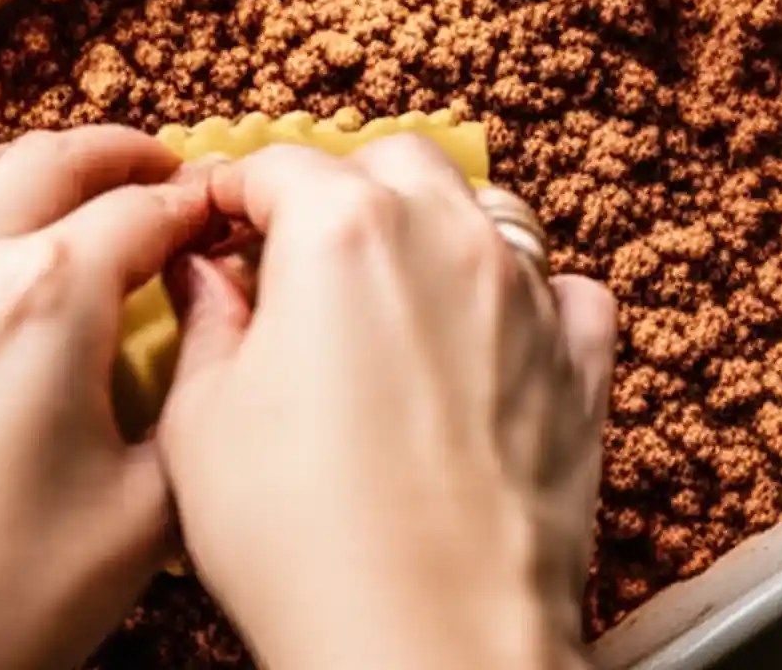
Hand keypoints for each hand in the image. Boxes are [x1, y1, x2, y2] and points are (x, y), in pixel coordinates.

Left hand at [0, 127, 209, 669]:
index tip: (212, 215)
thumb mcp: (149, 507)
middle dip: (118, 154)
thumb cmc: (7, 601)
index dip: (192, 206)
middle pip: (50, 164)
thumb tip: (204, 329)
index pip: (142, 215)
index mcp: (52, 304)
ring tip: (59, 190)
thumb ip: (190, 395)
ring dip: (19, 172)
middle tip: (157, 169)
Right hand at [158, 136, 615, 669]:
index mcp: (340, 235)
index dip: (230, 189)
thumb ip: (205, 322)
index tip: (212, 219)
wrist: (424, 641)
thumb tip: (204, 276)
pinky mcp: (579, 368)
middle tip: (294, 251)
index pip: (276, 166)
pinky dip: (523, 294)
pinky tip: (485, 337)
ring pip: (484, 209)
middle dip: (337, 186)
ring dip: (428, 225)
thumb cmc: (299, 536)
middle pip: (392, 161)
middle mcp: (445, 242)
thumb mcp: (202, 419)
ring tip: (388, 288)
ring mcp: (526, 300)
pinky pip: (563, 292)